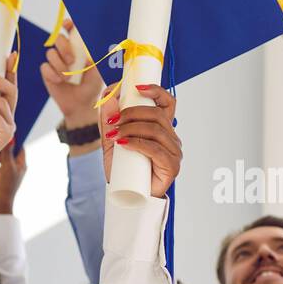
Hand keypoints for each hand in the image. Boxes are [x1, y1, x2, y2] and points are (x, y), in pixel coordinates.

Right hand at [0, 142, 26, 214]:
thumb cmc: (5, 185)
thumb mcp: (6, 166)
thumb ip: (8, 152)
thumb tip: (10, 138)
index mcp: (22, 164)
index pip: (20, 146)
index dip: (14, 139)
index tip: (5, 133)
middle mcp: (17, 167)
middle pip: (10, 151)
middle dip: (2, 147)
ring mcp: (9, 172)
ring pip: (3, 158)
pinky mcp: (2, 176)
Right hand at [42, 19, 103, 129]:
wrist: (82, 104)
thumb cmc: (92, 86)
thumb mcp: (97, 70)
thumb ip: (95, 56)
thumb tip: (97, 44)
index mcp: (78, 48)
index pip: (70, 30)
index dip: (67, 25)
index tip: (68, 25)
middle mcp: (65, 52)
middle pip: (57, 38)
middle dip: (64, 47)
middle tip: (72, 60)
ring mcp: (55, 62)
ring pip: (50, 53)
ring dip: (59, 65)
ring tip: (68, 77)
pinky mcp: (47, 72)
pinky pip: (44, 67)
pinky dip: (52, 74)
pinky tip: (60, 81)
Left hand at [98, 83, 180, 197]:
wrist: (126, 196)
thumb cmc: (124, 168)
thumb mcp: (111, 139)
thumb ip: (109, 119)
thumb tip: (108, 95)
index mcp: (162, 128)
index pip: (167, 103)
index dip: (156, 91)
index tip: (137, 87)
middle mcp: (171, 138)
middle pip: (157, 115)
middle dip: (132, 113)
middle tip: (113, 121)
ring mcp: (174, 152)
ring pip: (155, 130)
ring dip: (131, 128)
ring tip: (114, 135)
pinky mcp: (172, 167)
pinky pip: (155, 149)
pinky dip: (137, 143)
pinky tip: (123, 143)